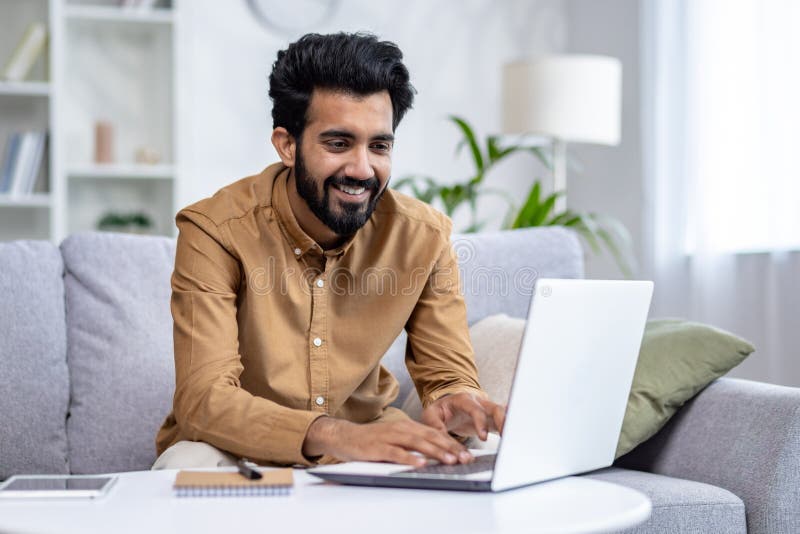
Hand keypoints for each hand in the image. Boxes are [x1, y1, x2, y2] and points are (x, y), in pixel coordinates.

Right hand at [302, 417, 472, 466]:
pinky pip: (397, 453)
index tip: (467, 455)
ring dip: (435, 452)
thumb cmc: (373, 440)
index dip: (453, 444)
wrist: (346, 436)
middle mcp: (402, 429)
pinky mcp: (379, 447)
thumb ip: (415, 445)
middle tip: (465, 459)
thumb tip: (436, 455)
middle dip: (450, 448)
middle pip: (431, 438)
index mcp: (409, 427)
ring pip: (418, 444)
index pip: (436, 435)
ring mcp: (390, 437)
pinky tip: (420, 464)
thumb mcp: (397, 439)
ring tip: (450, 460)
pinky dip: (410, 458)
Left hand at [421, 391, 505, 440]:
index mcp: (464, 400)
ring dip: (509, 425)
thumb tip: (441, 439)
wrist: (447, 407)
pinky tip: (517, 436)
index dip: (480, 422)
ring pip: (504, 414)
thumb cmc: (440, 410)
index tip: (483, 437)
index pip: (475, 409)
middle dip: (502, 421)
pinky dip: (511, 426)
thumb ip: (435, 425)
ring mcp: (487, 410)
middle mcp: (479, 403)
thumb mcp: (431, 415)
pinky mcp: (492, 419)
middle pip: (495, 408)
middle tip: (505, 436)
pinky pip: (505, 421)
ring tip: (513, 440)